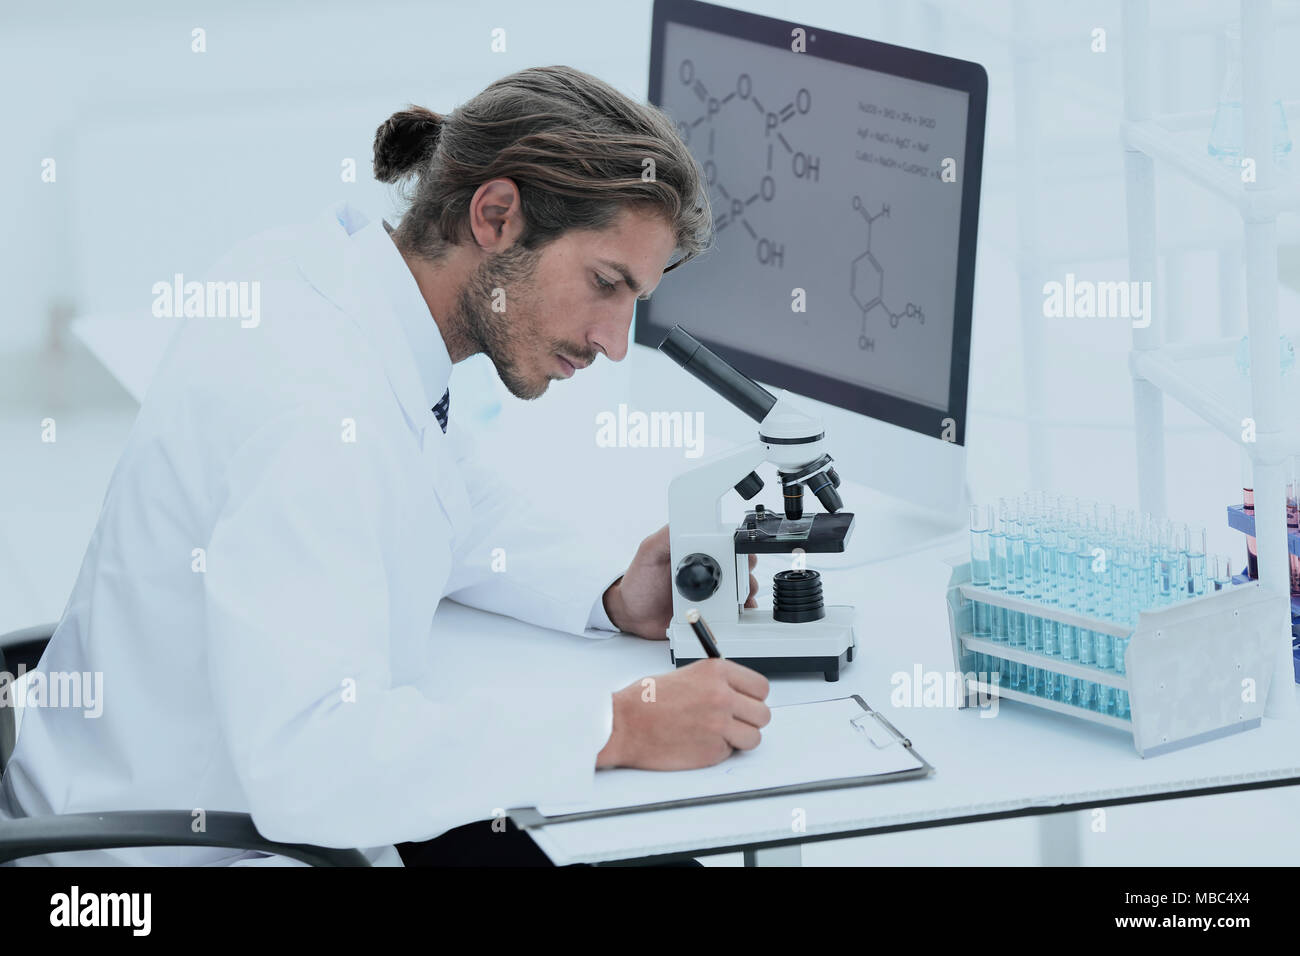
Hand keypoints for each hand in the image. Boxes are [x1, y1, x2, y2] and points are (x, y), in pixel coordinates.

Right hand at [595, 659, 771, 769]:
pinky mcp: (711, 751)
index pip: (760, 687)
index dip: (753, 697)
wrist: (623, 725)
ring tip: (716, 734)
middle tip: (733, 721)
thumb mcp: (686, 675)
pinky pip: (730, 752)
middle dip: (750, 720)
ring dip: (739, 738)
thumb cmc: (645, 701)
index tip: (746, 702)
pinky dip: (718, 751)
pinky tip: (698, 742)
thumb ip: (716, 682)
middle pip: (763, 714)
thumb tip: (738, 694)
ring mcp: (719, 725)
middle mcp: (721, 696)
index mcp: (716, 672)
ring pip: (754, 737)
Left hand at [603, 524, 758, 640]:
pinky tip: (740, 610)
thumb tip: (686, 522)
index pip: (726, 542)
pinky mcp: (712, 611)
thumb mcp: (649, 551)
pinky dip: (741, 610)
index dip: (737, 547)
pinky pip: (733, 611)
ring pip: (741, 588)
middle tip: (741, 579)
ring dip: (746, 591)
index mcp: (696, 549)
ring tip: (741, 597)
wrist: (632, 613)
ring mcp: (712, 590)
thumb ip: (666, 536)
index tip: (739, 554)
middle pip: (740, 565)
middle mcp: (707, 568)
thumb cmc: (639, 580)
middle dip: (746, 570)